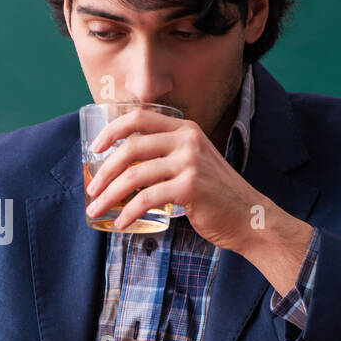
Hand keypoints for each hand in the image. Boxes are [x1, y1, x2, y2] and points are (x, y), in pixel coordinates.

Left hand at [84, 109, 313, 293]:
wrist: (249, 216)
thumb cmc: (214, 194)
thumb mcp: (192, 163)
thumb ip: (165, 156)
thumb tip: (122, 166)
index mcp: (184, 129)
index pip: (138, 117)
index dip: (111, 131)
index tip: (94, 149)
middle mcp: (186, 140)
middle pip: (131, 148)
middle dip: (104, 171)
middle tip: (91, 191)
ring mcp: (190, 162)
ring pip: (135, 176)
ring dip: (110, 195)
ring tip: (97, 210)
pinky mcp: (190, 187)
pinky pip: (147, 198)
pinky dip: (129, 212)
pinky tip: (121, 223)